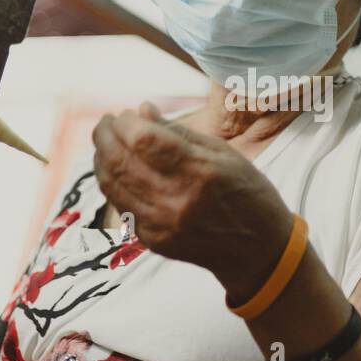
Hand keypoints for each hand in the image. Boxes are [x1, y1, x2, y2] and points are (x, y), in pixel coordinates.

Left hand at [91, 103, 293, 299]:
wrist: (258, 251)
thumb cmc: (246, 193)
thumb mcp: (223, 153)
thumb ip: (178, 132)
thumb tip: (141, 109)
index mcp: (200, 172)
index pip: (142, 139)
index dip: (125, 122)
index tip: (127, 114)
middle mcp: (176, 200)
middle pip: (118, 160)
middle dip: (104, 135)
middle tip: (107, 123)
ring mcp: (161, 224)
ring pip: (111, 184)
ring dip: (101, 158)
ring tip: (107, 143)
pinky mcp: (152, 240)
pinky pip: (120, 205)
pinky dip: (114, 183)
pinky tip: (120, 170)